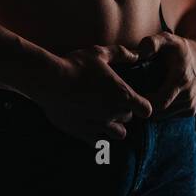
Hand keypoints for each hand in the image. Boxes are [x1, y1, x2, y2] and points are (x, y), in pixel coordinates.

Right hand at [28, 45, 153, 142]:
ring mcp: (98, 125)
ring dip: (113, 126)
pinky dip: (97, 136)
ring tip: (101, 115)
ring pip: (117, 134)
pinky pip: (98, 142)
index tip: (133, 100)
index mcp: (122, 94)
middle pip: (128, 119)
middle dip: (122, 111)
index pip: (145, 109)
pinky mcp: (82, 133)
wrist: (49, 81)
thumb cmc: (75, 65)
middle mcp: (113, 112)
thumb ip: (120, 54)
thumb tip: (137, 55)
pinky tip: (89, 124)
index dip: (141, 105)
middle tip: (109, 100)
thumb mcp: (99, 53)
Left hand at [134, 32, 195, 118]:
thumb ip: (152, 43)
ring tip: (143, 97)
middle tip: (134, 96)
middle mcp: (188, 95)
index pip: (159, 103)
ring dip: (153, 110)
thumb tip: (139, 53)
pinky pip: (171, 116)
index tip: (132, 94)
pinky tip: (156, 99)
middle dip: (145, 106)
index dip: (143, 102)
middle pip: (159, 112)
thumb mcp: (167, 40)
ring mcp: (191, 105)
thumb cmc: (179, 48)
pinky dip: (162, 111)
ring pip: (164, 116)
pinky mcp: (192, 111)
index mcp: (181, 80)